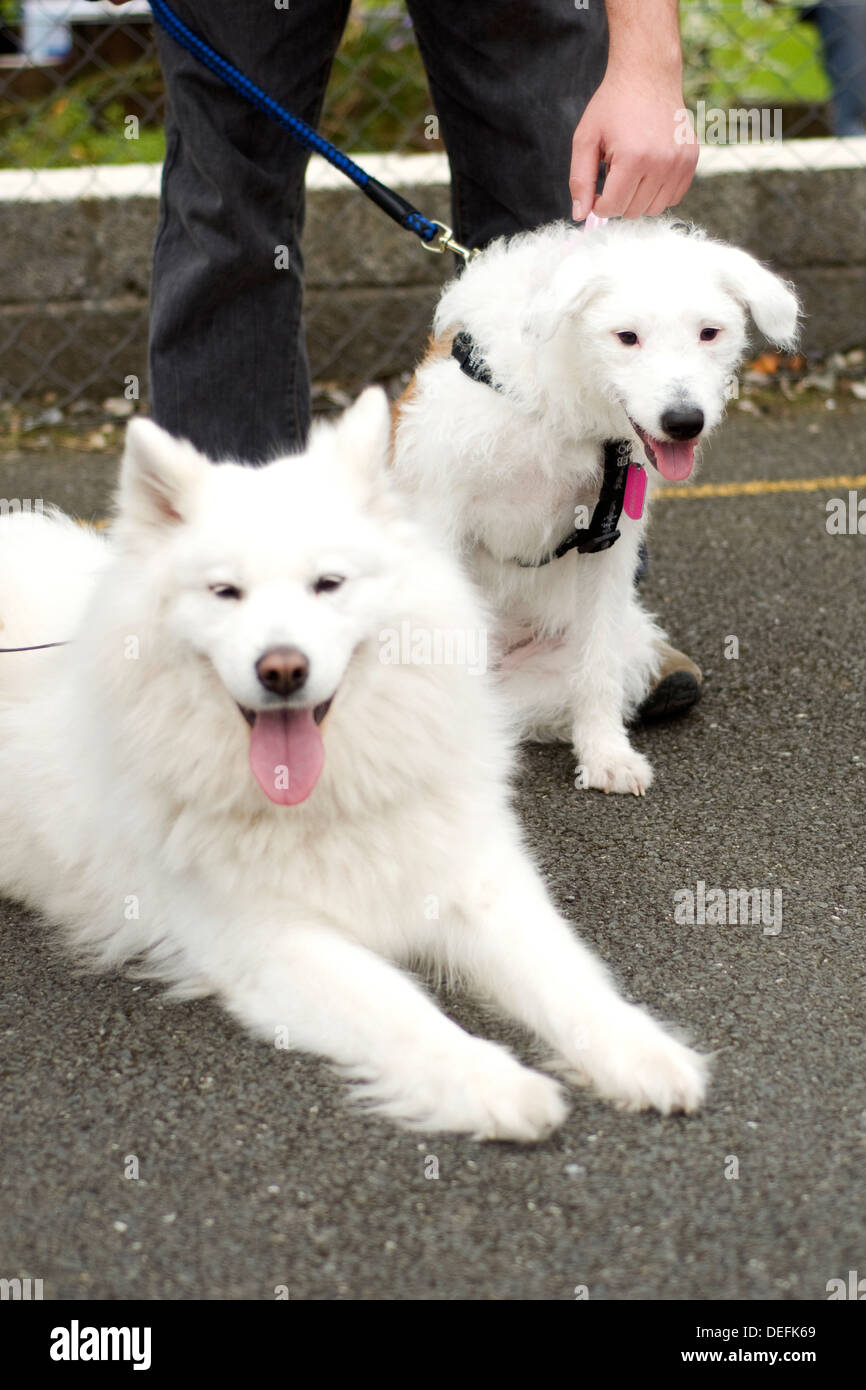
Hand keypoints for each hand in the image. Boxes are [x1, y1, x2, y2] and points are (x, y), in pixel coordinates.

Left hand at [569, 70, 697, 220]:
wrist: (647, 74)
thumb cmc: (612, 105)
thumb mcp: (585, 139)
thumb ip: (580, 180)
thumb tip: (580, 215)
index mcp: (633, 158)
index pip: (612, 207)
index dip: (598, 204)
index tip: (596, 189)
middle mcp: (661, 163)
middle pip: (632, 211)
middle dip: (618, 198)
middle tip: (615, 170)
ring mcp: (680, 162)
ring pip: (653, 209)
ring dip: (638, 197)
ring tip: (632, 168)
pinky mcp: (691, 160)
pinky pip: (673, 197)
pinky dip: (658, 192)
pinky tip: (648, 169)